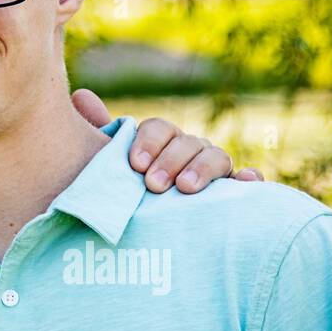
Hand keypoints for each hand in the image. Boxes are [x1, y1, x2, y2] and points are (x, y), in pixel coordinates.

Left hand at [71, 88, 264, 192]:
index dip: (148, 141)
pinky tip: (246, 183)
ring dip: (202, 168)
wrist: (156, 235)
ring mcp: (216, 172)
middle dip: (171, 160)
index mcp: (162, 143)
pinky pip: (249, 183)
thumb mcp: (116, 168)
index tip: (134, 164)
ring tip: (185, 188)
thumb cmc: (133, 195)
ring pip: (217, 157)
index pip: (159, 128)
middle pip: (187, 142)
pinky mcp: (236, 196)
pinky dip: (250, 179)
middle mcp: (191, 152)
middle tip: (153, 184)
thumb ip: (100, 135)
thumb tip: (81, 95)